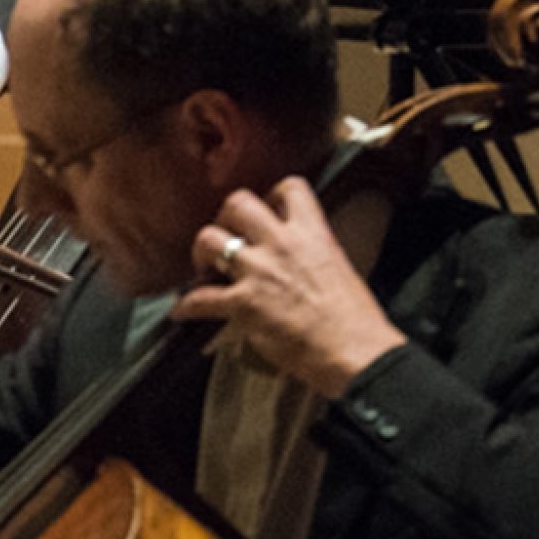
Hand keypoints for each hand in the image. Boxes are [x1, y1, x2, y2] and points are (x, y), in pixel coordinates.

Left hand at [173, 179, 397, 397]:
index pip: (290, 188)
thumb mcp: (339, 270)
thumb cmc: (356, 320)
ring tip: (203, 267)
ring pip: (209, 239)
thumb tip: (297, 264)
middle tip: (227, 235)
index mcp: (313, 233)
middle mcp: (282, 244)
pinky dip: (186, 306)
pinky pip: (199, 299)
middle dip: (226, 216)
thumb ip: (313, 256)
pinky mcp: (242, 304)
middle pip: (237, 203)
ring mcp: (259, 272)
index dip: (272, 196)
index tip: (268, 211)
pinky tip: (182, 311)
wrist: (354, 350)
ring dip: (202, 253)